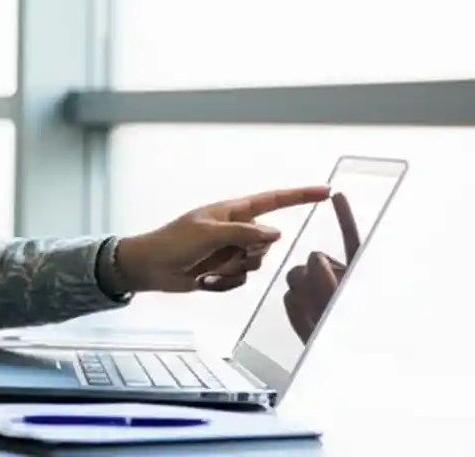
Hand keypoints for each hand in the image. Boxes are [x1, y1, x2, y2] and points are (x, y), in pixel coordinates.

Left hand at [114, 186, 330, 292]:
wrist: (149, 268)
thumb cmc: (172, 242)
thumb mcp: (208, 233)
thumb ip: (244, 233)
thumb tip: (277, 232)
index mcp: (232, 211)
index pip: (273, 201)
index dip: (299, 196)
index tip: (325, 192)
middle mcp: (235, 229)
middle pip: (267, 241)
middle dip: (249, 253)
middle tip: (221, 253)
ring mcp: (230, 250)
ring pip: (256, 263)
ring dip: (233, 270)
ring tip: (207, 268)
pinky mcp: (224, 270)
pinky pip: (241, 280)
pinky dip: (223, 283)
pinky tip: (203, 279)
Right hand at [283, 192, 359, 342]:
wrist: (338, 365)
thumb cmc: (352, 334)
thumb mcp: (345, 304)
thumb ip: (330, 279)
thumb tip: (313, 257)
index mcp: (354, 273)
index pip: (351, 239)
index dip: (344, 217)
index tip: (336, 194)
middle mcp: (333, 277)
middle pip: (312, 258)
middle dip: (315, 277)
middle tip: (324, 302)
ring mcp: (315, 290)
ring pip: (297, 276)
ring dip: (305, 294)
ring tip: (319, 315)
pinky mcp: (299, 303)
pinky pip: (289, 296)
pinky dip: (297, 309)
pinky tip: (309, 320)